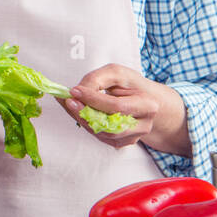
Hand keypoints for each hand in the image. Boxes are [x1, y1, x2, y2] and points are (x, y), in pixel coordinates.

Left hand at [59, 63, 185, 150]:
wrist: (139, 99)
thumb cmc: (127, 85)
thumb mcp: (115, 74)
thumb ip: (96, 79)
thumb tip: (77, 92)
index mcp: (148, 105)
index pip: (116, 106)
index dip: (93, 99)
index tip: (74, 91)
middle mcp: (144, 124)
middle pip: (110, 125)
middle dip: (85, 113)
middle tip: (69, 101)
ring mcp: (134, 136)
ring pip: (104, 134)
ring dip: (84, 120)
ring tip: (72, 106)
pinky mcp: (123, 142)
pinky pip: (102, 138)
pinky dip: (88, 126)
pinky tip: (80, 113)